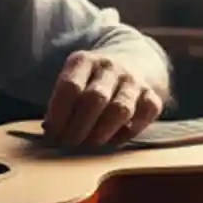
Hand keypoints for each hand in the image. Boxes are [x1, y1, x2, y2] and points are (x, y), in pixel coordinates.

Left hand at [43, 51, 162, 147]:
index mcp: (84, 61)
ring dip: (102, 133)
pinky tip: (115, 138)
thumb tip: (49, 131)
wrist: (133, 58)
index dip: (59, 114)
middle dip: (79, 128)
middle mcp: (110, 67)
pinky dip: (130, 131)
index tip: (53, 133)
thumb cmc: (93, 80)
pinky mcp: (153, 93)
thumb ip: (61, 103)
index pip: (70, 87)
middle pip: (94, 99)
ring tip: (90, 144)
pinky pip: (145, 114)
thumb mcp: (73, 80)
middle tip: (70, 143)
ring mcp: (133, 80)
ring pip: (120, 109)